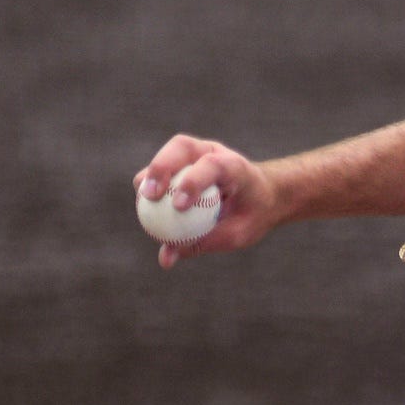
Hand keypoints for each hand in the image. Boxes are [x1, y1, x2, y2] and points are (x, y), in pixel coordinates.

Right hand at [135, 136, 285, 267]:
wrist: (262, 197)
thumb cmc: (252, 215)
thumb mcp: (237, 234)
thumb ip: (205, 242)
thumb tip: (167, 257)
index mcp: (235, 167)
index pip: (213, 166)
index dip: (193, 182)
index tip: (178, 206)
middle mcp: (213, 152)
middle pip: (183, 147)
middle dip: (162, 167)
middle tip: (149, 195)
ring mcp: (197, 154)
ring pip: (170, 153)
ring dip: (152, 173)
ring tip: (142, 197)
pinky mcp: (183, 163)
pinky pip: (164, 170)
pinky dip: (152, 184)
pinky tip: (143, 205)